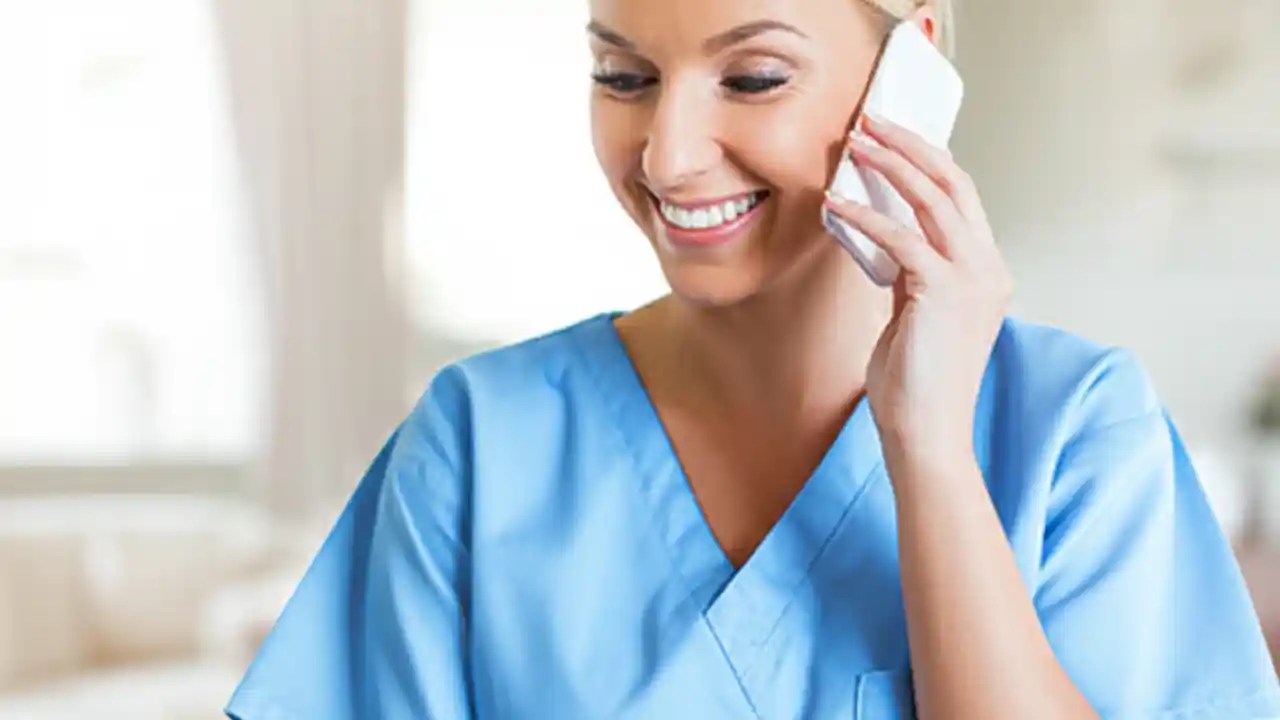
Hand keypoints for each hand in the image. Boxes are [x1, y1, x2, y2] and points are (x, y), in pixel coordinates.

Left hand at [823, 114, 1011, 471]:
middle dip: (909, 145)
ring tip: (854, 142)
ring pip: (933, 198)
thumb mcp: (914, 315)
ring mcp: (973, 278)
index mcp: (986, 271)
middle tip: (870, 120)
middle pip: (953, 183)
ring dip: (889, 164)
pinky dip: (865, 215)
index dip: (925, 160)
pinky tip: (836, 204)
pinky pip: (900, 237)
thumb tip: (882, 232)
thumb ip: (910, 273)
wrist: (926, 434)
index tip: (888, 137)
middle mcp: (988, 268)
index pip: (960, 197)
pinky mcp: (944, 293)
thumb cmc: (915, 383)